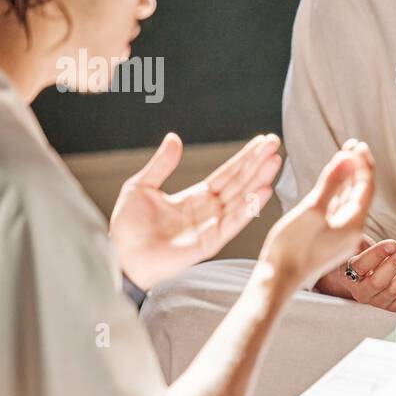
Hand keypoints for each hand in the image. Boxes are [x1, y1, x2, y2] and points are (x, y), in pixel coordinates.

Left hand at [110, 132, 281, 290]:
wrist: (121, 257)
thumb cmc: (128, 229)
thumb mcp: (141, 186)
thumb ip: (161, 164)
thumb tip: (174, 138)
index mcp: (196, 197)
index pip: (227, 173)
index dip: (245, 157)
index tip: (262, 142)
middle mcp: (209, 210)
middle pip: (239, 182)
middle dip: (258, 163)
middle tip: (274, 144)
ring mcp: (212, 226)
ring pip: (241, 198)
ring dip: (259, 180)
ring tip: (274, 162)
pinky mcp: (210, 242)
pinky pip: (233, 223)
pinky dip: (250, 208)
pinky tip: (263, 192)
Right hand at [258, 143, 374, 291]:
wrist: (277, 282)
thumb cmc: (290, 248)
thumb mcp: (310, 211)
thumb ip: (330, 183)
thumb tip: (347, 157)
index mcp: (353, 225)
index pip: (365, 188)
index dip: (363, 164)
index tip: (357, 144)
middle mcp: (352, 232)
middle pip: (360, 193)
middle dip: (357, 168)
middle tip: (353, 144)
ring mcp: (341, 238)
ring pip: (349, 202)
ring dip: (348, 180)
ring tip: (345, 157)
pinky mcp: (328, 241)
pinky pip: (338, 212)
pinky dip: (337, 194)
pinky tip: (333, 183)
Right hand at [315, 235, 395, 312]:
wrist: (365, 274)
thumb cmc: (361, 253)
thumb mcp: (355, 243)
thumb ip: (358, 235)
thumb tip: (361, 214)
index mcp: (346, 275)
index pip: (361, 266)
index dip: (378, 254)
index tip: (393, 243)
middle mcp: (360, 293)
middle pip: (378, 282)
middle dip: (395, 264)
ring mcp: (378, 302)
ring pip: (394, 291)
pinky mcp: (393, 306)